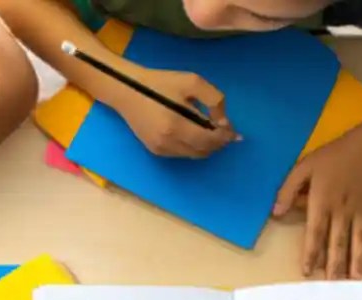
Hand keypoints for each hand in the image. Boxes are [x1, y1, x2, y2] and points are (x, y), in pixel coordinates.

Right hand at [113, 68, 237, 157]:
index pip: (209, 140)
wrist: (127, 90)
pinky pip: (182, 153)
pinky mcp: (154, 150)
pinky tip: (194, 133)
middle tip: (225, 132)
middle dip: (217, 143)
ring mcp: (160, 149)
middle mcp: (168, 142)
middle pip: (203, 151)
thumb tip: (223, 121)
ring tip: (210, 132)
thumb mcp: (192, 82)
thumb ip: (214, 100)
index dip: (225, 137)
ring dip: (206, 146)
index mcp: (177, 126)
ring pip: (193, 155)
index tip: (234, 131)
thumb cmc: (160, 83)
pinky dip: (193, 146)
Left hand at [274, 129, 361, 279]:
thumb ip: (287, 190)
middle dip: (334, 264)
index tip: (308, 271)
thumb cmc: (333, 157)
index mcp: (323, 202)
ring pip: (360, 240)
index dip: (311, 252)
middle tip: (332, 286)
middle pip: (338, 241)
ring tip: (354, 280)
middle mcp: (343, 210)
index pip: (316, 232)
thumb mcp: (303, 168)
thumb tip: (275, 213)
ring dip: (357, 261)